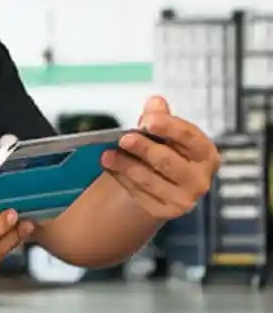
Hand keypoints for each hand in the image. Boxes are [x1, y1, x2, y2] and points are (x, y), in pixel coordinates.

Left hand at [101, 95, 219, 220]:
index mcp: (205, 153)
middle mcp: (200, 178)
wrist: (161, 184)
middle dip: (143, 148)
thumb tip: (155, 102)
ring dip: (125, 165)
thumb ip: (159, 118)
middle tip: (124, 138)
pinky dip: (122, 178)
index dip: (168, 127)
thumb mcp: (164, 133)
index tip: (148, 120)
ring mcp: (183, 198)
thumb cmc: (167, 152)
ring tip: (107, 154)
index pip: (189, 137)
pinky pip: (138, 193)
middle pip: (167, 161)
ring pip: (148, 179)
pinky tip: (111, 166)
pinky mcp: (164, 211)